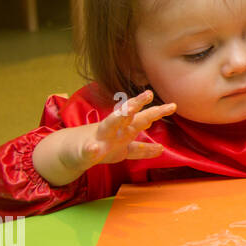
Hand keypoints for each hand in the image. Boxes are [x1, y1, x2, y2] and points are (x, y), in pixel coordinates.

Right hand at [41, 89, 176, 184]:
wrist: (72, 152)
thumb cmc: (101, 146)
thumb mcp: (122, 148)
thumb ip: (140, 148)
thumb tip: (160, 148)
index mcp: (123, 128)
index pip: (142, 118)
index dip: (157, 112)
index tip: (173, 106)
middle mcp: (113, 129)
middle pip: (127, 115)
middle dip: (137, 104)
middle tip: (149, 94)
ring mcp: (99, 139)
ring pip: (109, 124)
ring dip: (118, 116)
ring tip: (127, 109)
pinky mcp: (86, 151)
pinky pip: (89, 151)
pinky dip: (91, 150)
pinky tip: (93, 149)